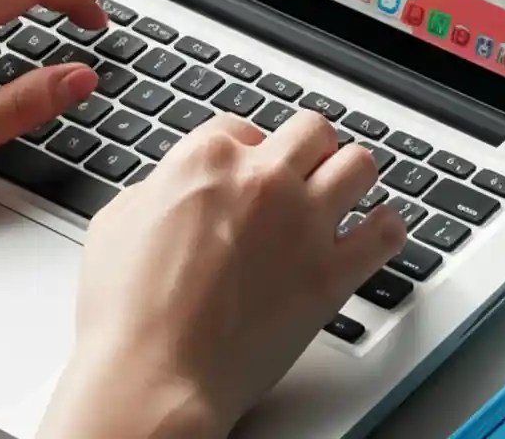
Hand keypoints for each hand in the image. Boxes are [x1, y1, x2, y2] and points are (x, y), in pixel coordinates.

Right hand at [39, 112, 405, 437]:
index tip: (251, 172)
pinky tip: (371, 236)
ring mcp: (304, 223)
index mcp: (207, 161)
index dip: (248, 152)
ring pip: (359, 165)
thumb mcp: (117, 225)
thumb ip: (158, 190)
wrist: (152, 376)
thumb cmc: (127, 315)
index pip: (244, 128)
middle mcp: (263, 182)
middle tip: (302, 175)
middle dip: (307, 151)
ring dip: (350, 179)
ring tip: (341, 198)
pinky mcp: (333, 272)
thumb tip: (174, 187)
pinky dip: (385, 230)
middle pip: (312, 131)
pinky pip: (387, 231)